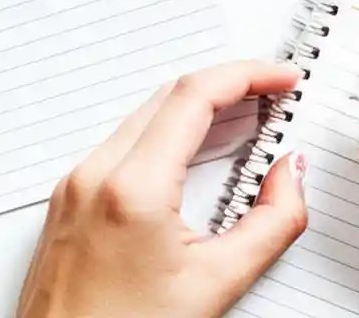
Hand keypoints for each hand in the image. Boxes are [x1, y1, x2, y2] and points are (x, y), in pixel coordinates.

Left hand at [18, 61, 308, 317]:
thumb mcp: (217, 284)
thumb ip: (272, 222)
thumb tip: (292, 175)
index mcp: (130, 189)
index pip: (194, 96)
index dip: (247, 75)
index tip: (282, 77)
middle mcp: (92, 176)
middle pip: (167, 98)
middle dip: (225, 85)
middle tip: (271, 95)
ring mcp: (73, 187)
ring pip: (141, 118)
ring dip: (194, 109)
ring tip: (242, 121)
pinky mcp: (66, 202)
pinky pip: (120, 146)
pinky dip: (163, 136)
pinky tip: (192, 154)